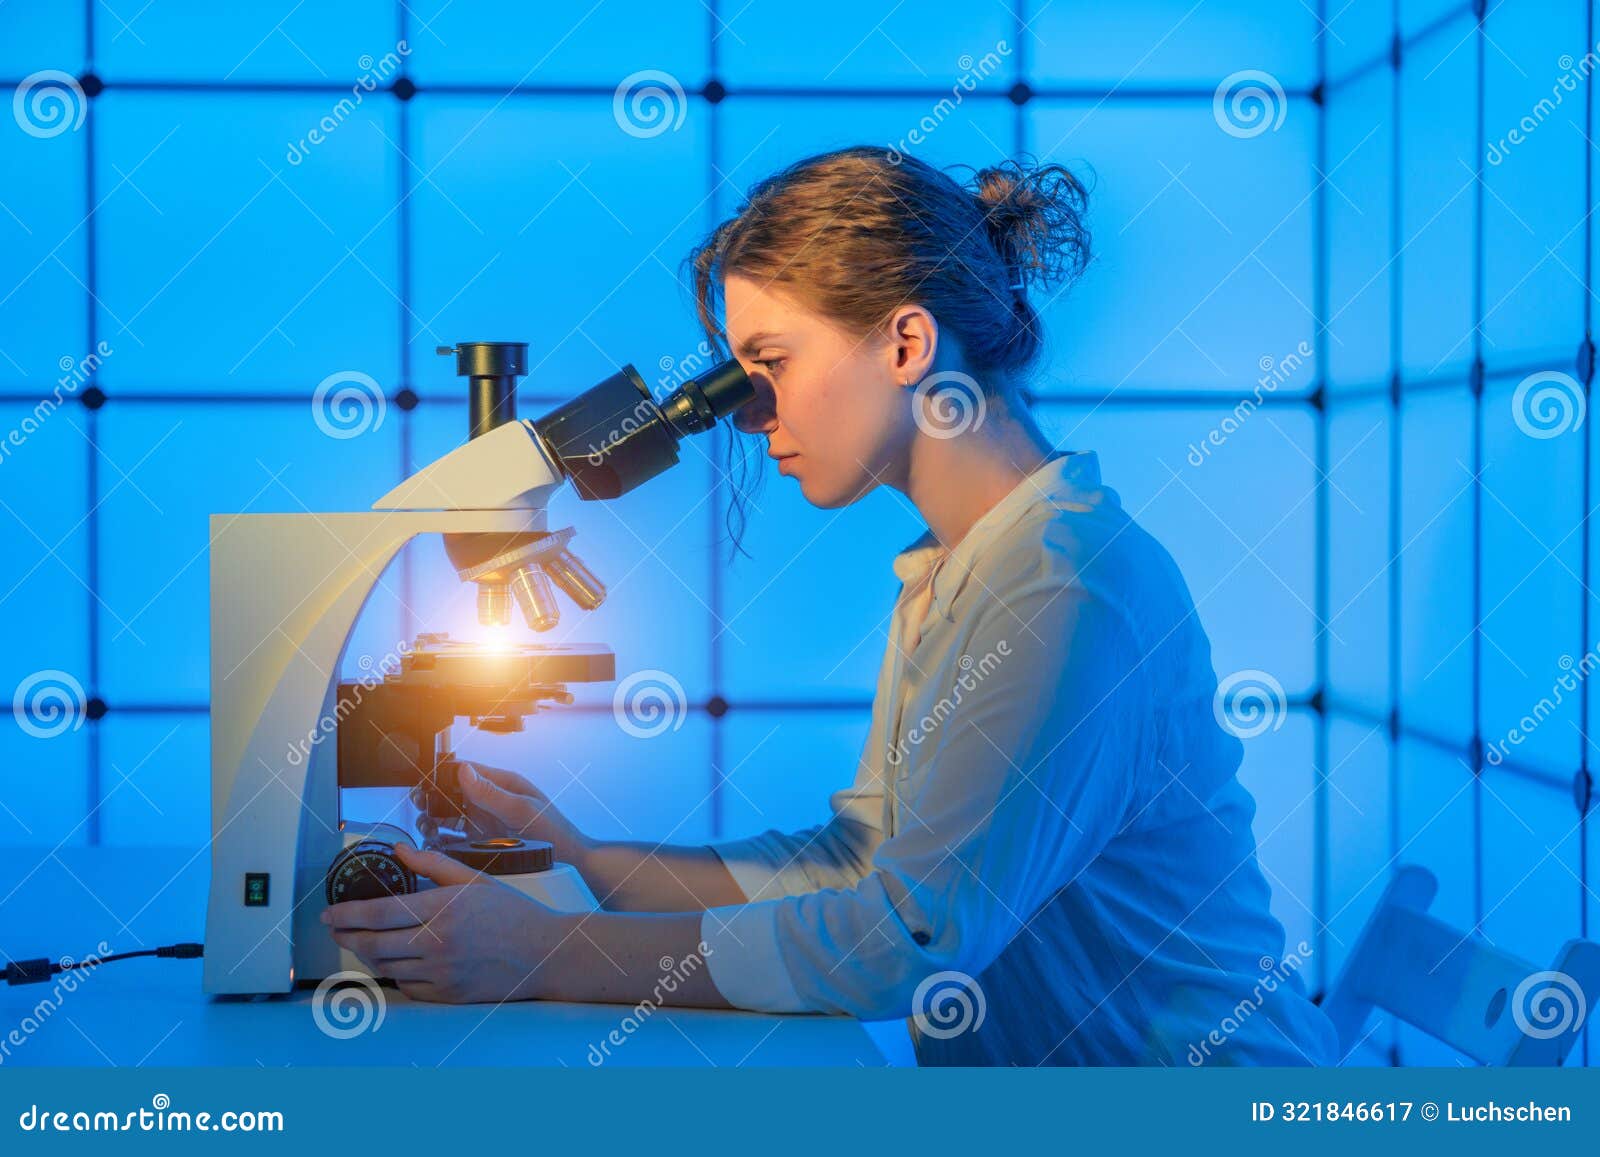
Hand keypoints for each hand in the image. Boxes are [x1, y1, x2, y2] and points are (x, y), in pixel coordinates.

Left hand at [322, 844, 571, 1003]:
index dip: (347, 914)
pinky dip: (396, 975)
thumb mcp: (474, 879)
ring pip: (386, 967)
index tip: (329, 913)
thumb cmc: (512, 913)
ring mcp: (442, 973)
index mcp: (443, 909)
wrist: (544, 953)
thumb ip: (432, 863)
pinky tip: (397, 962)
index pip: (379, 912)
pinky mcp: (447, 995)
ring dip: (368, 954)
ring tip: (363, 942)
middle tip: (336, 929)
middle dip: (347, 935)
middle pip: (374, 943)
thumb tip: (399, 850)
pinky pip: (407, 987)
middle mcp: (438, 943)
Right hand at [413, 761, 590, 866]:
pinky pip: (457, 837)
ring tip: (425, 827)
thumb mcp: (522, 810)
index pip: (466, 771)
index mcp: (504, 784)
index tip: (425, 784)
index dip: (442, 775)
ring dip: (435, 819)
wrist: (572, 863)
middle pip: (453, 793)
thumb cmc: (556, 833)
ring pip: (452, 816)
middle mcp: (493, 800)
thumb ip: (492, 793)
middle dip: (433, 799)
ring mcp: (488, 821)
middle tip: (420, 808)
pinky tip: (434, 844)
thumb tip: (464, 770)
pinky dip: (443, 839)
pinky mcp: (485, 842)